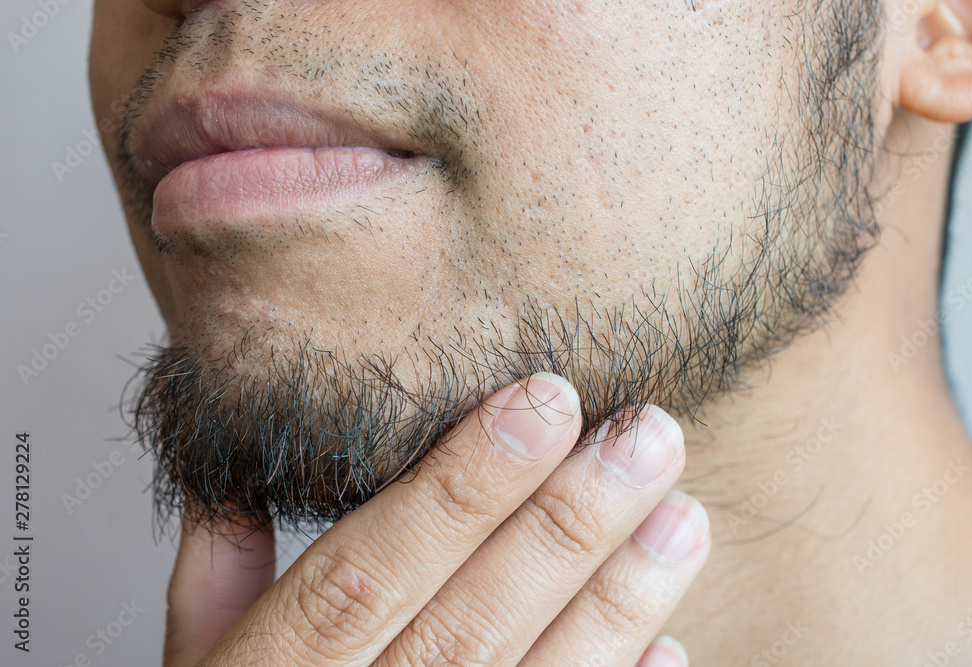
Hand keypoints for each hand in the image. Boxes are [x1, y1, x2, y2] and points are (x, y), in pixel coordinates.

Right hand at [163, 373, 709, 665]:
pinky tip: (673, 645)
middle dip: (568, 520)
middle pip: (474, 617)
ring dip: (619, 599)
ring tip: (684, 516)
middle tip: (648, 435)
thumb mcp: (204, 658)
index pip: (372, 567)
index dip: (462, 483)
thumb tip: (240, 468)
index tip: (544, 398)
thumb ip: (219, 568)